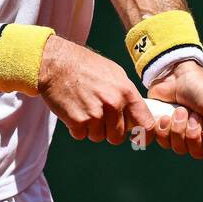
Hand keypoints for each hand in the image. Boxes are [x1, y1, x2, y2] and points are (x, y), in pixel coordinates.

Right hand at [38, 36, 155, 145]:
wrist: (56, 63)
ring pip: (98, 137)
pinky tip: (74, 110)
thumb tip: (137, 113)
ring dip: (91, 128)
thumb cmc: (86, 66)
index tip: (138, 138)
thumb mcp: (115, 74)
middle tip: (99, 116)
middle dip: (109, 131)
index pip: (145, 124)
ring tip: (84, 108)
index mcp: (126, 92)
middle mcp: (113, 104)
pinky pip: (81, 135)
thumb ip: (127, 95)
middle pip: (118, 136)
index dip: (143, 135)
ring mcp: (95, 114)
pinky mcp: (78, 121)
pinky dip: (77, 128)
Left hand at [147, 61, 202, 161]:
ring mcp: (185, 133)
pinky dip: (164, 130)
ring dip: (179, 129)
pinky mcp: (168, 131)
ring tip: (180, 111)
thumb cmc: (201, 88)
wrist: (174, 74)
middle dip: (193, 134)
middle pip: (199, 153)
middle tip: (193, 116)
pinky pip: (165, 143)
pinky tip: (166, 116)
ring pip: (181, 149)